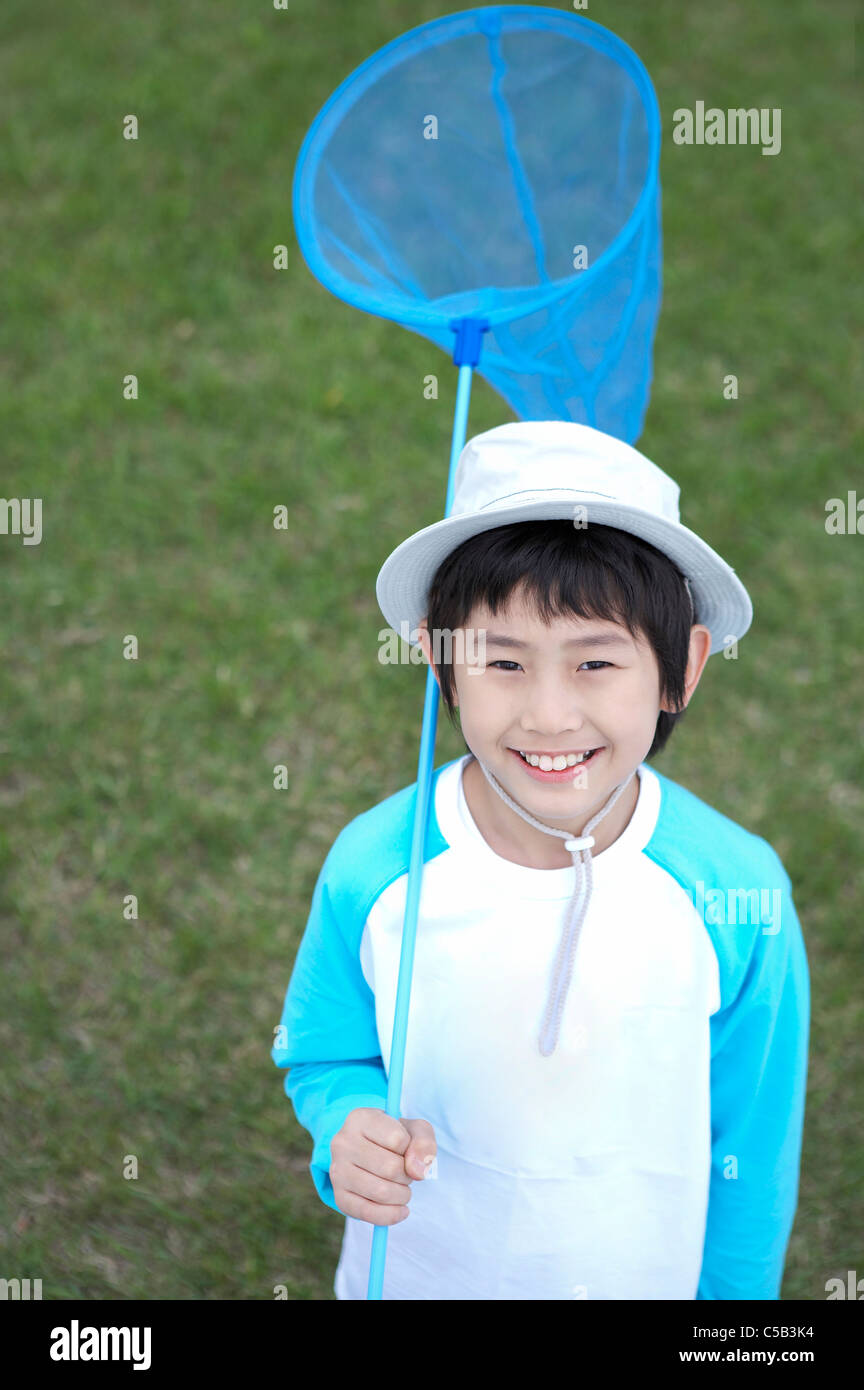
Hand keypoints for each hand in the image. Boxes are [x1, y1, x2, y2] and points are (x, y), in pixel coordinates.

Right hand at [330, 1108, 437, 1225]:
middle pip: (391, 1168)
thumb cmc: (395, 1137)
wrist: (370, 1151)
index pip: (398, 1139)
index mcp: (360, 1118)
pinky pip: (368, 1213)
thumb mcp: (415, 1129)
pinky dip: (391, 1215)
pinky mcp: (339, 1195)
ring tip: (402, 1188)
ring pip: (381, 1192)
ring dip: (402, 1195)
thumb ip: (424, 1143)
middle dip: (408, 1175)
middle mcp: (342, 1142)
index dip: (410, 1148)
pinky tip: (401, 1210)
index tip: (405, 1147)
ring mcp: (337, 1170)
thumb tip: (418, 1171)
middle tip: (406, 1172)